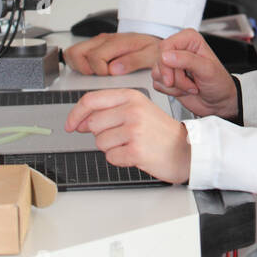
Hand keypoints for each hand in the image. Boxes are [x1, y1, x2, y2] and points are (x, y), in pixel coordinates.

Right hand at [63, 31, 162, 76]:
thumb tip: (114, 70)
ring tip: (93, 73)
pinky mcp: (94, 46)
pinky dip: (77, 63)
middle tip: (97, 76)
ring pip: (73, 52)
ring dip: (78, 66)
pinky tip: (90, 69)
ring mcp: (97, 42)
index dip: (100, 71)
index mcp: (116, 42)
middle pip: (77, 52)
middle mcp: (103, 40)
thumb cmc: (152, 49)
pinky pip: (76, 53)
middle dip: (84, 69)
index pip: (95, 56)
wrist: (153, 42)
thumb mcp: (150, 55)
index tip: (110, 76)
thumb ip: (133, 62)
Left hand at [64, 88, 191, 183]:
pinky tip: (134, 154)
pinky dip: (119, 159)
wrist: (186, 150)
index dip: (75, 114)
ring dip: (112, 148)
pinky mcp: (136, 150)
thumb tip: (78, 121)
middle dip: (101, 135)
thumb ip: (109, 110)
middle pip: (92, 124)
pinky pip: (111, 157)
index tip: (70, 125)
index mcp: (131, 96)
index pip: (91, 100)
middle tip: (120, 136)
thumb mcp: (138, 109)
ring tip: (131, 144)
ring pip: (100, 142)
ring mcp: (134, 130)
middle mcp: (132, 110)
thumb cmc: (160, 132)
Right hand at [151, 28, 238, 119]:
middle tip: (191, 83)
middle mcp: (178, 49)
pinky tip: (184, 90)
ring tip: (190, 86)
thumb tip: (166, 56)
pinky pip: (157, 84)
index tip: (173, 78)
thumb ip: (187, 60)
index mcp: (189, 40)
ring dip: (175, 86)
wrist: (218, 102)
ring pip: (157, 73)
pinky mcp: (166, 77)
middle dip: (175, 78)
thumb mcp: (207, 70)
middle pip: (160, 61)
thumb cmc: (219, 83)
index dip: (166, 63)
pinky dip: (171, 92)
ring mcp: (171, 64)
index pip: (166, 46)